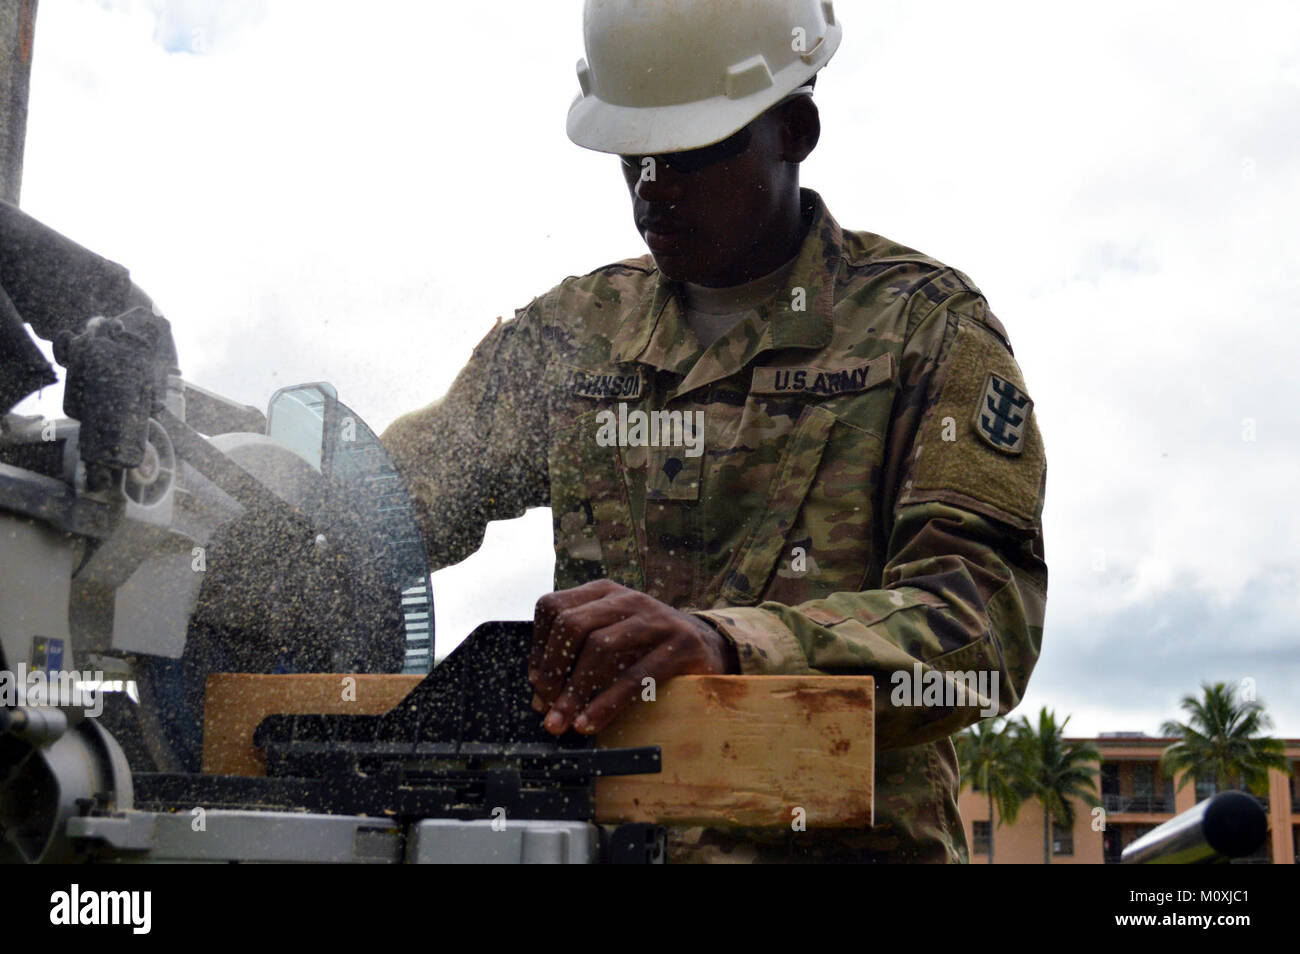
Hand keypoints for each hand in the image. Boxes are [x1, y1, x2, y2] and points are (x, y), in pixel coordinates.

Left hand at [529, 579, 738, 735]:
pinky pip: (635, 676)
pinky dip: (606, 703)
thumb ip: (576, 662)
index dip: (539, 648)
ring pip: (600, 647)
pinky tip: (590, 723)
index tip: (538, 685)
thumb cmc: (648, 648)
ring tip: (563, 722)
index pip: (554, 608)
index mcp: (604, 593)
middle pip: (573, 625)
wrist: (708, 647)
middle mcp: (627, 599)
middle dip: (553, 671)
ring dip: (575, 691)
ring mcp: (656, 619)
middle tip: (546, 707)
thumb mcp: (611, 642)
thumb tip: (540, 700)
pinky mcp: (680, 645)